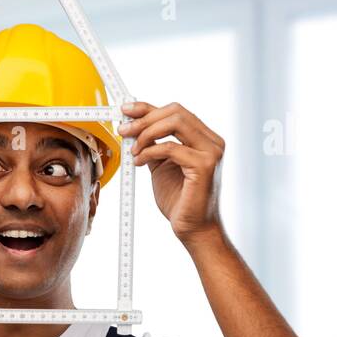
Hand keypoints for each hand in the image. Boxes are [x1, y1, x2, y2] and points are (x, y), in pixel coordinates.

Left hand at [119, 101, 225, 246]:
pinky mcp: (205, 165)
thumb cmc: (179, 200)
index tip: (125, 110)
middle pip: (176, 111)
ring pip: (175, 122)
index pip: (176, 111)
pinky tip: (139, 162)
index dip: (148, 108)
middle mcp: (212, 141)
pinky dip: (150, 151)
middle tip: (123, 131)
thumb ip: (152, 145)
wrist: (192, 228)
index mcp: (204, 138)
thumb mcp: (160, 166)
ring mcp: (212, 152)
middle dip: (144, 119)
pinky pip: (171, 147)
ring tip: (133, 150)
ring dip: (146, 133)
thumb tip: (132, 127)